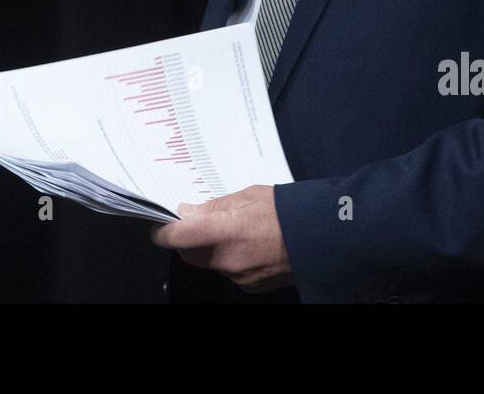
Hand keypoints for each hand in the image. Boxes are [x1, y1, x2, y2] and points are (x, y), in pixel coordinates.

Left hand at [149, 184, 294, 292]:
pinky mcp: (250, 287)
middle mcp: (228, 260)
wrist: (321, 236)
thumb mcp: (247, 195)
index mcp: (225, 231)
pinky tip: (248, 245)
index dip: (164, 230)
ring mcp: (239, 277)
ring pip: (210, 264)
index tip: (161, 224)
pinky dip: (230, 260)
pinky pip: (229, 273)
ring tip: (233, 231)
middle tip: (199, 222)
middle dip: (188, 240)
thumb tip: (187, 213)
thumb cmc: (285, 209)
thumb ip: (214, 207)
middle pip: (189, 254)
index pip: (177, 237)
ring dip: (211, 250)